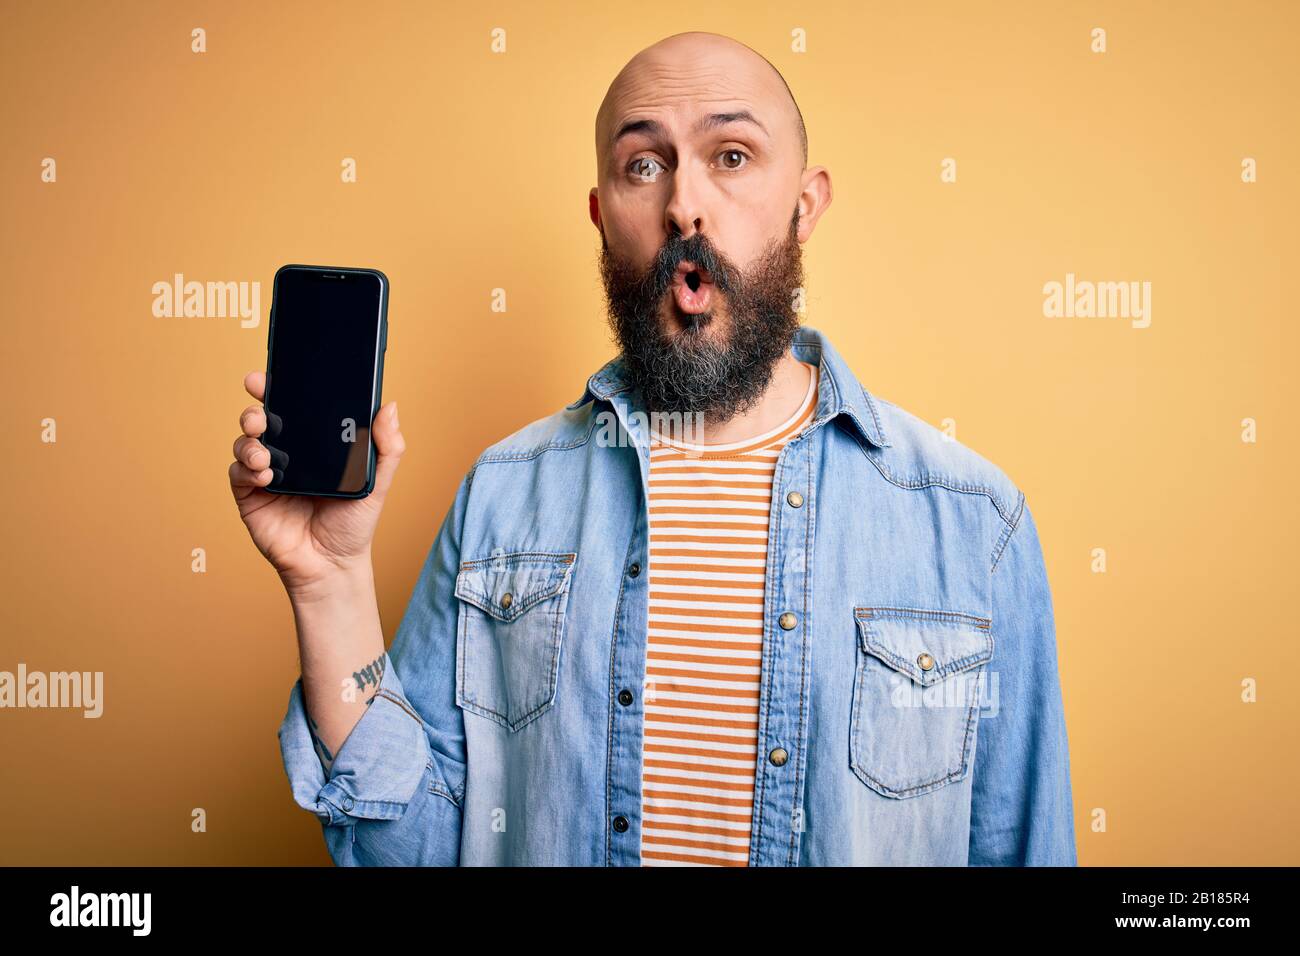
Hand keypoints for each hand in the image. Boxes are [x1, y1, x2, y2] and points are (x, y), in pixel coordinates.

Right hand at [228, 371, 404, 593]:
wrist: (333, 565)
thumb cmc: (353, 524)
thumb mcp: (377, 483)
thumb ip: (386, 447)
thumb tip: (390, 407)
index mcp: (314, 444)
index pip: (293, 408)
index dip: (277, 389)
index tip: (267, 377)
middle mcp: (288, 454)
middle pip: (262, 419)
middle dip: (255, 409)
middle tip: (260, 413)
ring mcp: (267, 473)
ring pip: (246, 442)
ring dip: (249, 440)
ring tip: (264, 453)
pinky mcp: (251, 495)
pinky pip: (238, 473)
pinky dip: (246, 469)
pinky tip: (265, 476)